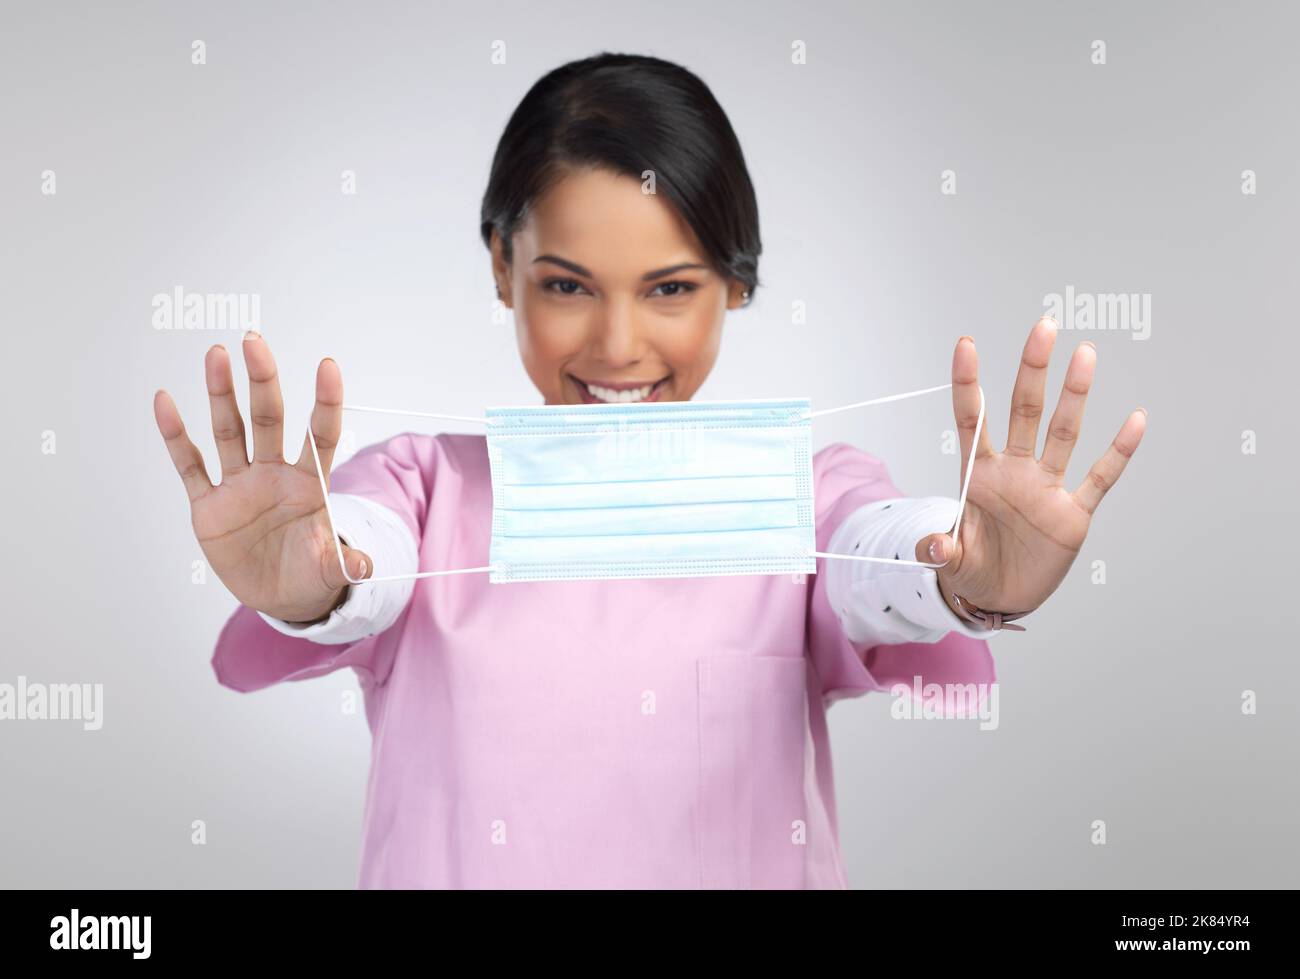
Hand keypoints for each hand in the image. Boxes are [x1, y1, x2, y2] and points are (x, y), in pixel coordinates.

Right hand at [153, 332, 371, 622]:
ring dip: (221, 394)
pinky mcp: (209, 504)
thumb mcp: (329, 571)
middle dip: (262, 381)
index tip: (328, 365)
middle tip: (254, 341)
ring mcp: (240, 485)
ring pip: (229, 431)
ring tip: (216, 354)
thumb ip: (345, 564)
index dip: (324, 402)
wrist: (280, 595)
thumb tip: (365, 567)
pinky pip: (189, 465)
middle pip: (268, 420)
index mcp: (308, 485)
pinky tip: (165, 401)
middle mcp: (274, 475)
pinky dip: (175, 435)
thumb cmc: (310, 573)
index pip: (319, 435)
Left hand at [914, 316, 1146, 616]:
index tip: (966, 344)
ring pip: (1064, 433)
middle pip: (1024, 412)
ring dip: (1075, 395)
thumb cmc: (972, 569)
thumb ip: (940, 550)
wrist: (1000, 597)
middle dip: (1032, 370)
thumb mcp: (950, 563)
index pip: (972, 422)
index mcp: (980, 477)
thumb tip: (934, 546)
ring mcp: (1046, 490)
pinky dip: (1118, 452)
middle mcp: (1015, 473)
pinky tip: (1135, 419)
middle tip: (1043, 327)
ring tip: (1084, 353)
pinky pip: (1099, 478)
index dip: (968, 384)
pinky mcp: (1072, 515)